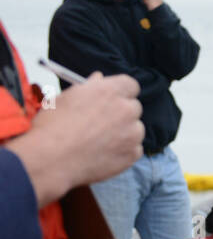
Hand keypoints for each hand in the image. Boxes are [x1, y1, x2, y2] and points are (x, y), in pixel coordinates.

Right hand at [6, 72, 143, 205]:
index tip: (113, 99)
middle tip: (102, 123)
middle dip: (121, 113)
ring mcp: (133, 133)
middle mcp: (126, 109)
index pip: (130, 85)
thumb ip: (88, 87)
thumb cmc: (52, 127)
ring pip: (135, 129)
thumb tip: (99, 78)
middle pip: (133, 107)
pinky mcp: (133, 153)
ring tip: (98, 142)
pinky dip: (123, 151)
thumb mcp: (65, 99)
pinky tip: (104, 154)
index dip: (120, 92)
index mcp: (110, 91)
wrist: (51, 160)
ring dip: (124, 133)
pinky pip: (134, 149)